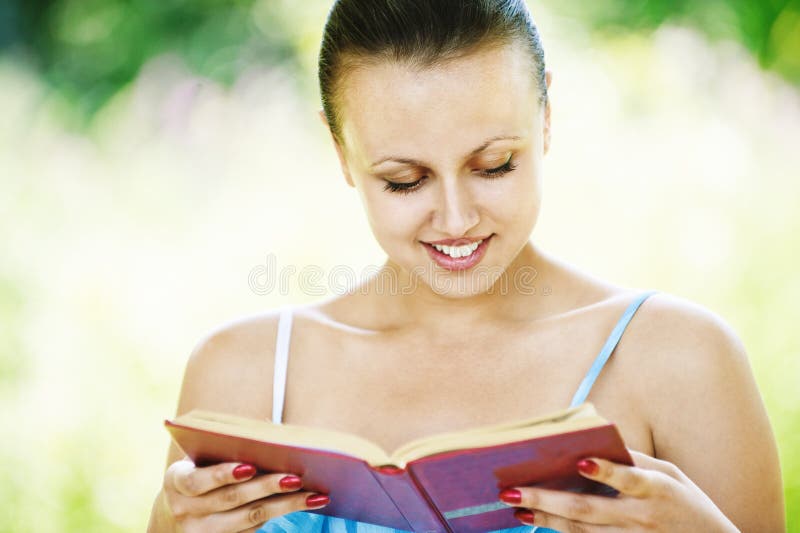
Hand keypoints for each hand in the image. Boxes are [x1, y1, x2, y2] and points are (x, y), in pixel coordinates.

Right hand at [160, 457, 329, 532]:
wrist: (175, 520)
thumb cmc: (199, 475)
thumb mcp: (200, 462)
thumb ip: (225, 449)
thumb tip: (272, 434)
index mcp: (176, 482)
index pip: (197, 480)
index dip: (223, 474)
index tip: (250, 466)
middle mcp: (184, 511)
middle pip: (231, 500)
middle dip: (266, 487)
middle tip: (296, 478)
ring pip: (249, 519)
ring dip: (285, 506)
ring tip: (314, 495)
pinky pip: (253, 531)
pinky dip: (280, 515)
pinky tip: (304, 504)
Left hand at [498, 450, 738, 531]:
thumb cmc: (688, 503)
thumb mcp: (671, 475)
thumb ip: (634, 460)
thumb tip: (594, 441)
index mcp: (658, 490)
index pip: (630, 479)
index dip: (607, 472)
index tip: (580, 461)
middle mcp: (641, 518)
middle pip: (588, 509)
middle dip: (547, 499)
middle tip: (511, 490)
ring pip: (581, 530)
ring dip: (545, 517)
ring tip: (515, 505)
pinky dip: (561, 530)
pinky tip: (535, 518)